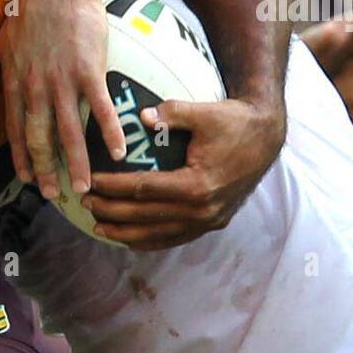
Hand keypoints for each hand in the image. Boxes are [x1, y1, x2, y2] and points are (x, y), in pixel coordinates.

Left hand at [0, 0, 123, 198]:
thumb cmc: (30, 10)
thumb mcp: (7, 43)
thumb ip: (11, 71)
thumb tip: (11, 88)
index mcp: (15, 83)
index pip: (15, 130)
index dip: (21, 157)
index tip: (27, 179)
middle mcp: (35, 88)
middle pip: (40, 138)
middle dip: (46, 169)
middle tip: (54, 194)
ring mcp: (61, 81)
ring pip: (69, 131)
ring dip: (77, 162)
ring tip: (86, 186)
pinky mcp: (88, 70)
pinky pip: (100, 108)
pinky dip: (109, 132)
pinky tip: (118, 152)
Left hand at [82, 97, 284, 249]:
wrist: (266, 138)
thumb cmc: (233, 122)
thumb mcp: (203, 112)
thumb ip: (171, 113)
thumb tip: (142, 117)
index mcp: (197, 185)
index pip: (143, 189)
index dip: (113, 187)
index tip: (91, 182)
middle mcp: (202, 209)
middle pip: (146, 216)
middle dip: (112, 211)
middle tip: (86, 203)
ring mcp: (209, 220)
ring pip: (159, 234)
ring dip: (126, 233)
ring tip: (99, 227)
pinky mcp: (213, 223)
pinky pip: (176, 237)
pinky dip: (151, 240)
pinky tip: (130, 239)